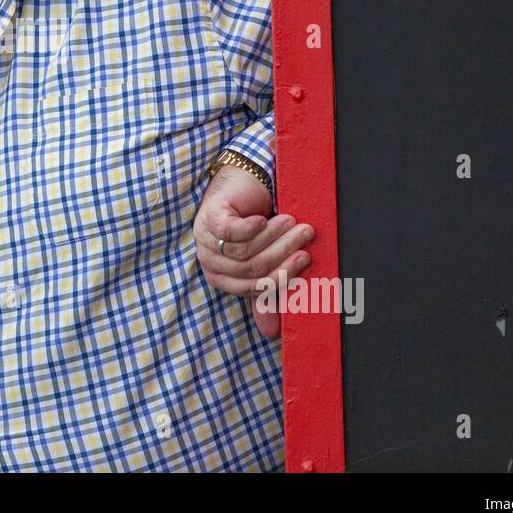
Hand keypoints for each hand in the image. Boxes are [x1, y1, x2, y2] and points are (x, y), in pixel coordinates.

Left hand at [193, 164, 314, 339]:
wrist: (244, 180)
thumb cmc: (257, 219)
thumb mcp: (265, 256)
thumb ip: (265, 289)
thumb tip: (270, 333)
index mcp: (221, 276)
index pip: (253, 289)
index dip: (281, 277)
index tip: (305, 261)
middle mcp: (209, 261)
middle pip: (251, 270)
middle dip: (284, 253)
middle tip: (306, 236)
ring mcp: (205, 239)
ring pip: (244, 252)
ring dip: (275, 236)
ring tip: (293, 221)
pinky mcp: (208, 217)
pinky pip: (231, 232)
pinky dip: (251, 227)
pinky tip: (263, 217)